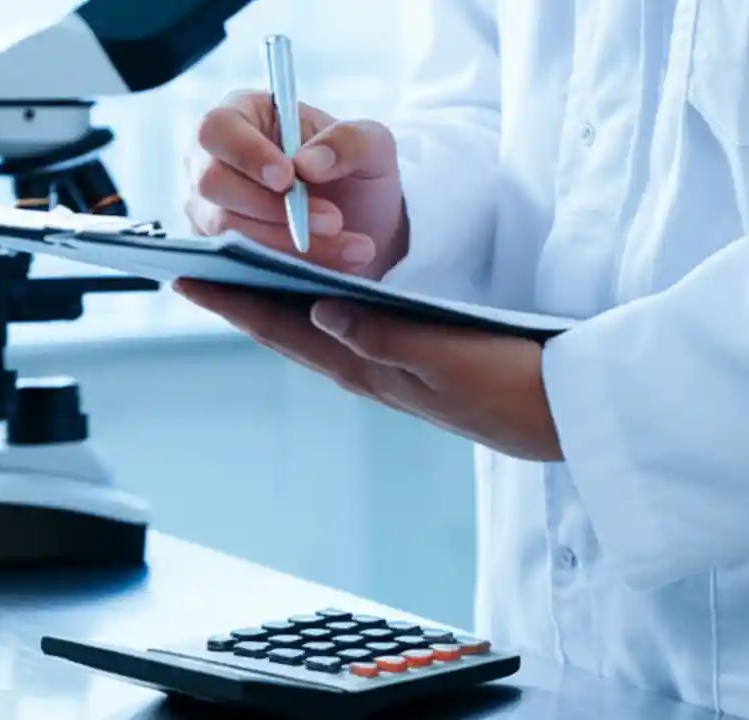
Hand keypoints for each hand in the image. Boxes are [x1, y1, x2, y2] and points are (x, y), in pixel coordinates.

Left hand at [175, 281, 563, 461]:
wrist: (561, 420)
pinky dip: (313, 316)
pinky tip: (310, 302)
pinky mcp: (409, 367)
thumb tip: (320, 310)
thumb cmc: (512, 388)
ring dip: (270, 310)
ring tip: (236, 283)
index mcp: (369, 368)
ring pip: (311, 336)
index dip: (234, 304)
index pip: (285, 330)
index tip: (187, 280)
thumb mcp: (448, 358)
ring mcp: (386, 372)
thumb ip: (383, 336)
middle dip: (238, 304)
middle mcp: (367, 372)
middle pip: (286, 334)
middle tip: (195, 276)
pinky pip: (343, 337)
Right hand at [185, 90, 407, 278]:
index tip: (288, 178)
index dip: (246, 153)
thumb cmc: (354, 172)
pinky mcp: (217, 250)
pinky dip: (285, 268)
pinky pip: (236, 263)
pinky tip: (330, 268)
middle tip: (333, 220)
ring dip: (287, 243)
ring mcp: (207, 208)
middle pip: (213, 184)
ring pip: (226, 230)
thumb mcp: (372, 146)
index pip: (218, 128)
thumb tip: (307, 163)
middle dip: (273, 208)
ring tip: (350, 248)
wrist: (360, 226)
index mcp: (240, 117)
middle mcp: (210, 162)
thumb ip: (349, 142)